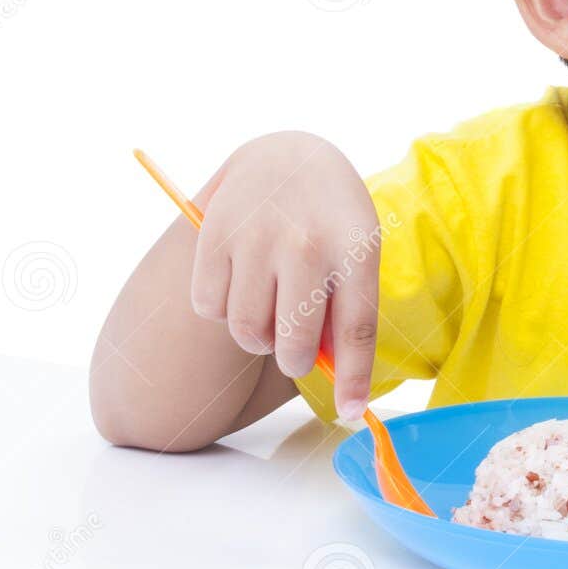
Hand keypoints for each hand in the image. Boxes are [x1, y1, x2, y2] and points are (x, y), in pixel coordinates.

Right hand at [188, 132, 379, 418]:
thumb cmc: (333, 219)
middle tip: (295, 349)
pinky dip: (223, 308)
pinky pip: (210, 308)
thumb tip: (331, 375)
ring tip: (269, 309)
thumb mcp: (356, 249)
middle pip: (295, 342)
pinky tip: (241, 280)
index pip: (357, 329)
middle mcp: (306, 243)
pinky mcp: (214, 236)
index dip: (354, 379)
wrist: (290, 154)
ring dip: (257, 337)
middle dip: (296, 361)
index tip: (352, 414)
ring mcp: (258, 238)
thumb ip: (345, 307)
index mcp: (355, 248)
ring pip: (248, 332)